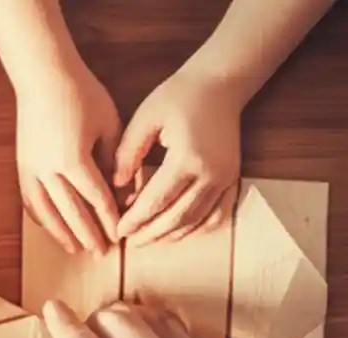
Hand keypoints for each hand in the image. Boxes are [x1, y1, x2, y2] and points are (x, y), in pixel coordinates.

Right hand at [15, 66, 120, 253]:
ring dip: (62, 233)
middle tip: (101, 253)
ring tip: (75, 249)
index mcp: (74, 159)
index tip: (119, 235)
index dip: (108, 220)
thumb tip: (123, 191)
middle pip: (71, 212)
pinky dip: (41, 217)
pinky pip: (30, 199)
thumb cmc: (82, 94)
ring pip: (47, 211)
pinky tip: (51, 227)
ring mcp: (31, 168)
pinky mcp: (21, 164)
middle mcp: (49, 170)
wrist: (43, 74)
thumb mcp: (110, 124)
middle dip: (88, 235)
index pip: (96, 199)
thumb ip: (116, 160)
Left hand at [114, 68, 241, 245]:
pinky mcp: (232, 179)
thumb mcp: (146, 118)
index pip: (157, 200)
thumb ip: (128, 153)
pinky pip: (216, 215)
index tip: (118, 230)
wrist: (220, 83)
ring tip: (148, 240)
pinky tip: (177, 231)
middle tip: (129, 243)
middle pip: (178, 218)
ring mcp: (225, 179)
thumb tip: (115, 187)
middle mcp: (211, 174)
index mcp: (187, 158)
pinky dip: (196, 228)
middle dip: (151, 234)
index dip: (136, 220)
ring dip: (172, 235)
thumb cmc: (178, 95)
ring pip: (197, 221)